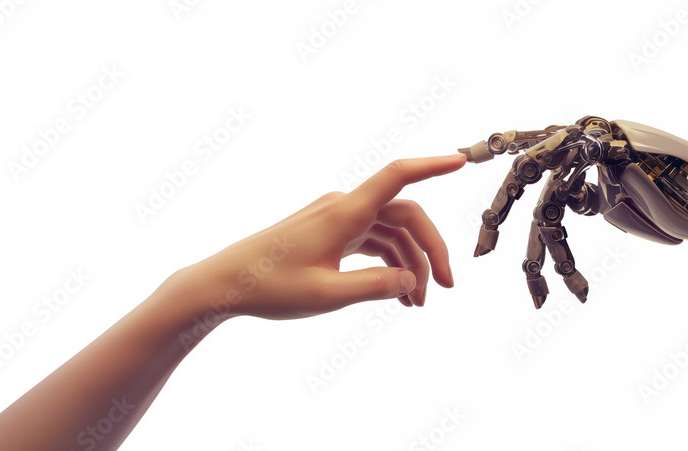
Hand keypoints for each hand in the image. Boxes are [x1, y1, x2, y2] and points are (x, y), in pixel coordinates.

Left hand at [184, 154, 466, 319]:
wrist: (225, 284)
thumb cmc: (269, 287)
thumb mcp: (326, 295)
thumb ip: (373, 288)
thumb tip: (410, 281)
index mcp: (344, 212)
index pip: (397, 176)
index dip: (432, 165)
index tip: (462, 161)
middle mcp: (344, 208)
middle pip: (405, 216)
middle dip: (430, 249)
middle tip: (444, 288)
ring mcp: (338, 219)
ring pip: (391, 233)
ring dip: (409, 265)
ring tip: (416, 304)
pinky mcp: (331, 233)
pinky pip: (373, 242)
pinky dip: (389, 264)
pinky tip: (398, 293)